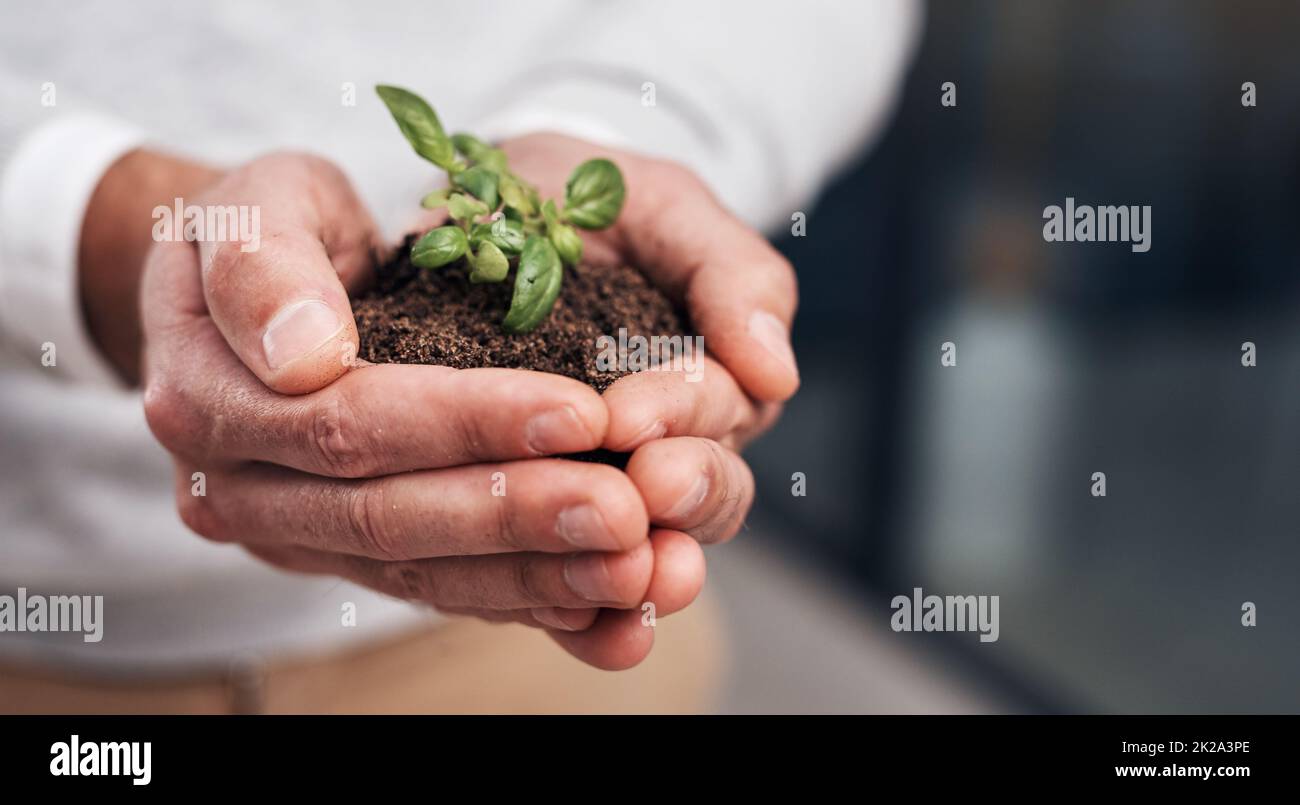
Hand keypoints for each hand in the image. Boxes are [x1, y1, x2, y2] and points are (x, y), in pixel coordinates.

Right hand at [112, 151, 703, 668]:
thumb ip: (264, 261)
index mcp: (208, 401)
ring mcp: (297, 538)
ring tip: (638, 569)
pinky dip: (529, 606)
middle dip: (518, 515)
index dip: (468, 423)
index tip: (580, 411)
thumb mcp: (255, 202)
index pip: (349, 423)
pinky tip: (610, 614)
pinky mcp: (349, 561)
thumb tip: (303, 355)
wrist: (255, 295)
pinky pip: (443, 592)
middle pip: (392, 515)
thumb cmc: (270, 230)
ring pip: (424, 573)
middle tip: (628, 514)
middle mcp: (242, 490)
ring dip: (537, 579)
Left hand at [500, 134, 798, 656]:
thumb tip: (779, 373)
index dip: (683, 413)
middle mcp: (669, 441)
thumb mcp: (664, 205)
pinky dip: (586, 610)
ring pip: (649, 541)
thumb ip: (731, 273)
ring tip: (624, 577)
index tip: (630, 414)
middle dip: (680, 492)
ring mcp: (608, 481)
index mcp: (707, 376)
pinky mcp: (544, 507)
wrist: (484, 214)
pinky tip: (587, 630)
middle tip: (641, 485)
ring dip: (645, 562)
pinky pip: (571, 569)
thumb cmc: (585, 198)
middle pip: (701, 491)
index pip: (719, 410)